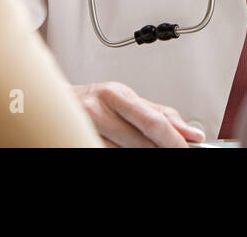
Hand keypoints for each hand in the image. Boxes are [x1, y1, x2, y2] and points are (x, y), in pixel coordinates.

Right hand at [72, 82, 206, 146]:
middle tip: (167, 148)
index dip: (174, 139)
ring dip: (135, 151)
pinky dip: (118, 151)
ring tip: (131, 142)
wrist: (55, 103)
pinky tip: (120, 145)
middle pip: (141, 142)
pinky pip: (107, 152)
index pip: (153, 121)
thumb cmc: (92, 102)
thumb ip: (158, 114)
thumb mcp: (125, 100)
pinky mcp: (78, 139)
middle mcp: (98, 110)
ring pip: (124, 152)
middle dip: (158, 148)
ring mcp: (86, 128)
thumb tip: (190, 131)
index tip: (188, 147)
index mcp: (115, 95)